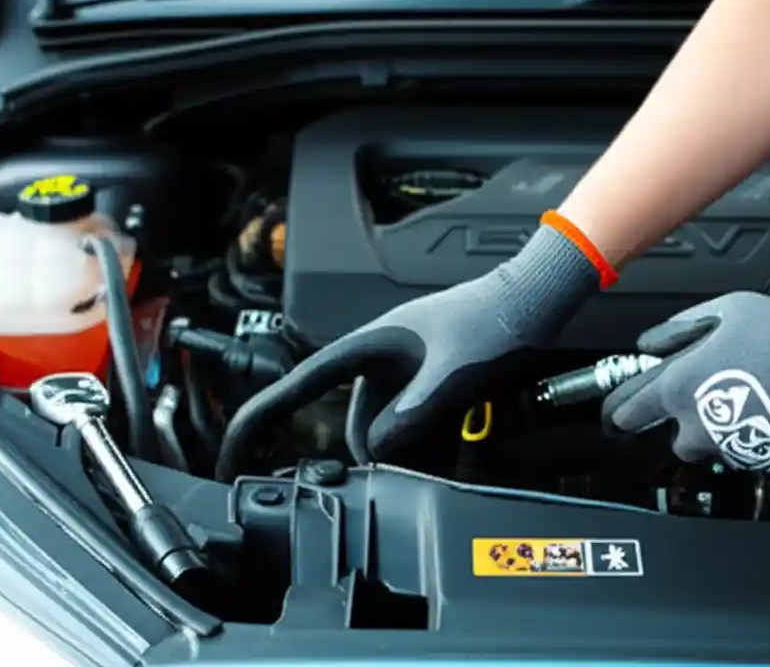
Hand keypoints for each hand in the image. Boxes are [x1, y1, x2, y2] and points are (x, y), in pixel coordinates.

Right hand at [217, 216, 607, 479]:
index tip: (233, 455)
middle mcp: (376, 360)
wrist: (535, 300)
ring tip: (444, 454)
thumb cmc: (494, 320)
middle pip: (354, 425)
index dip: (259, 422)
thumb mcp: (452, 375)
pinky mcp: (425, 383)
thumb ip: (412, 416)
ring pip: (385, 430)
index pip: (297, 388)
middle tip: (412, 470)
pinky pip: (411, 424)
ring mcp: (401, 371)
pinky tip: (451, 450)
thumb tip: (376, 451)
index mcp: (367, 347)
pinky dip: (425, 444)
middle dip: (376, 454)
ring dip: (407, 452)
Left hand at [602, 292, 769, 474]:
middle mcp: (700, 426)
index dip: (617, 412)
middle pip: (674, 437)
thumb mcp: (726, 311)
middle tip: (709, 395)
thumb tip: (653, 343)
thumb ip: (678, 330)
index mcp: (679, 387)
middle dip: (685, 421)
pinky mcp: (766, 463)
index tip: (615, 414)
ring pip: (714, 447)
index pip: (626, 411)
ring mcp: (733, 449)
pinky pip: (750, 453)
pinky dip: (756, 437)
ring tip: (755, 395)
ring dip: (724, 429)